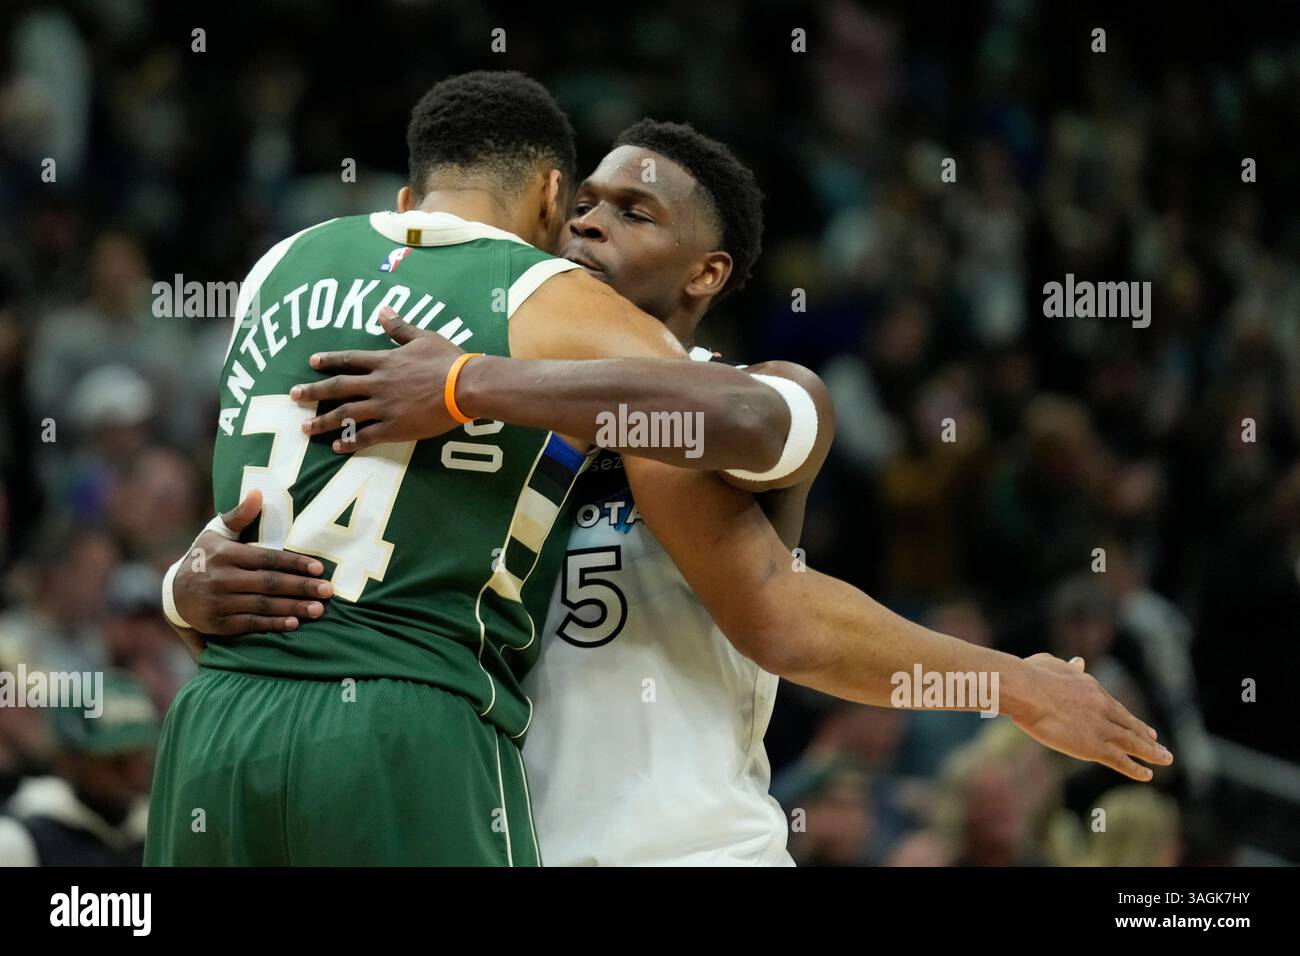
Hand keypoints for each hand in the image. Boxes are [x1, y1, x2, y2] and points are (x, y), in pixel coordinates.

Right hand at [172, 490, 332, 634]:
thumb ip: (239, 516)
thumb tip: (258, 492)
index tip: (319, 568)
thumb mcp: (216, 535)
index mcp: (226, 555)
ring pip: (263, 605)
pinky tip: (294, 623)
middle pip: (269, 583)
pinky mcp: (219, 623)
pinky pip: (251, 624)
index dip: (294, 563)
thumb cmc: (205, 558)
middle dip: (301, 587)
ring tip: (318, 609)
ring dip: (293, 608)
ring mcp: (220, 603)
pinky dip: (273, 624)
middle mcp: (222, 579)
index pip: (267, 559)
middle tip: (328, 591)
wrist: (174, 595)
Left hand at [290, 307, 466, 451]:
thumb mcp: (424, 337)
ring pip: (346, 415)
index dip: (329, 360)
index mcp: (385, 361)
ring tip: (306, 428)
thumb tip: (382, 310)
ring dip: (323, 421)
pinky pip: (366, 436)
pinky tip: (337, 447)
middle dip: (313, 391)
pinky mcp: (395, 428)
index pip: (349, 360)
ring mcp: (384, 407)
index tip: (311, 363)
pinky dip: (350, 442)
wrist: (466, 386)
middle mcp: (378, 384)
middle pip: (339, 387)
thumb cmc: (449, 360)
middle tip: (294, 395)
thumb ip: (400, 328)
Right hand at [1010, 654, 1173, 780]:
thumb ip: (1069, 667)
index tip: (1138, 725)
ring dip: (1151, 752)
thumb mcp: (1053, 665)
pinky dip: (1135, 769)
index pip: (1115, 707)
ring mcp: (1102, 728)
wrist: (1028, 691)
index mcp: (1092, 688)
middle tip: (1158, 743)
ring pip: (1133, 743)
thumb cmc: (1032, 676)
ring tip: (1166, 759)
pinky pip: (1121, 760)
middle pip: (1130, 724)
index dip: (1128, 718)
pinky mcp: (1095, 747)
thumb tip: (1078, 662)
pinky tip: (1147, 774)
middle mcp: (1103, 708)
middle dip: (1146, 735)